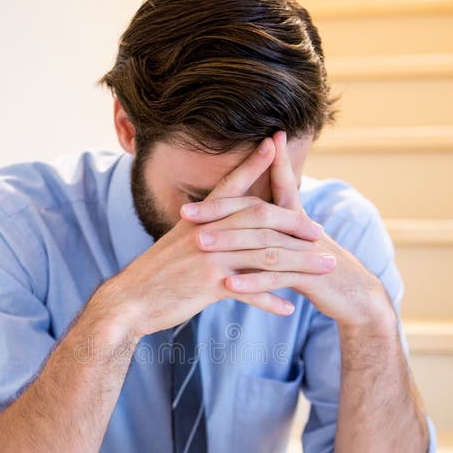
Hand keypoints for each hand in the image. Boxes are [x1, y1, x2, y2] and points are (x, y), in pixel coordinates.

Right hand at [94, 136, 326, 338]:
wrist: (128, 301)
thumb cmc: (154, 275)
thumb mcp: (176, 245)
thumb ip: (202, 233)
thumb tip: (218, 229)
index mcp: (199, 220)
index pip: (232, 186)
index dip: (253, 164)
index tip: (274, 144)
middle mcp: (207, 232)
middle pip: (260, 220)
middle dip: (295, 224)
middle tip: (319, 231)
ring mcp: (209, 257)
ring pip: (265, 255)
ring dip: (299, 263)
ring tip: (324, 268)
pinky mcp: (209, 284)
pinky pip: (249, 290)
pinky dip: (271, 300)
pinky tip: (290, 308)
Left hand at [182, 130, 393, 328]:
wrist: (355, 295)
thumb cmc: (318, 266)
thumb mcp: (294, 242)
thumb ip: (272, 226)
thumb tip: (244, 217)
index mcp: (291, 218)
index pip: (255, 197)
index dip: (226, 194)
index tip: (188, 206)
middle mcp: (298, 229)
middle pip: (255, 214)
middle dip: (220, 212)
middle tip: (187, 216)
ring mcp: (305, 252)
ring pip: (263, 243)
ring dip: (231, 243)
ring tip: (201, 245)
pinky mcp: (311, 276)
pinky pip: (278, 277)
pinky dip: (253, 281)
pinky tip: (230, 285)